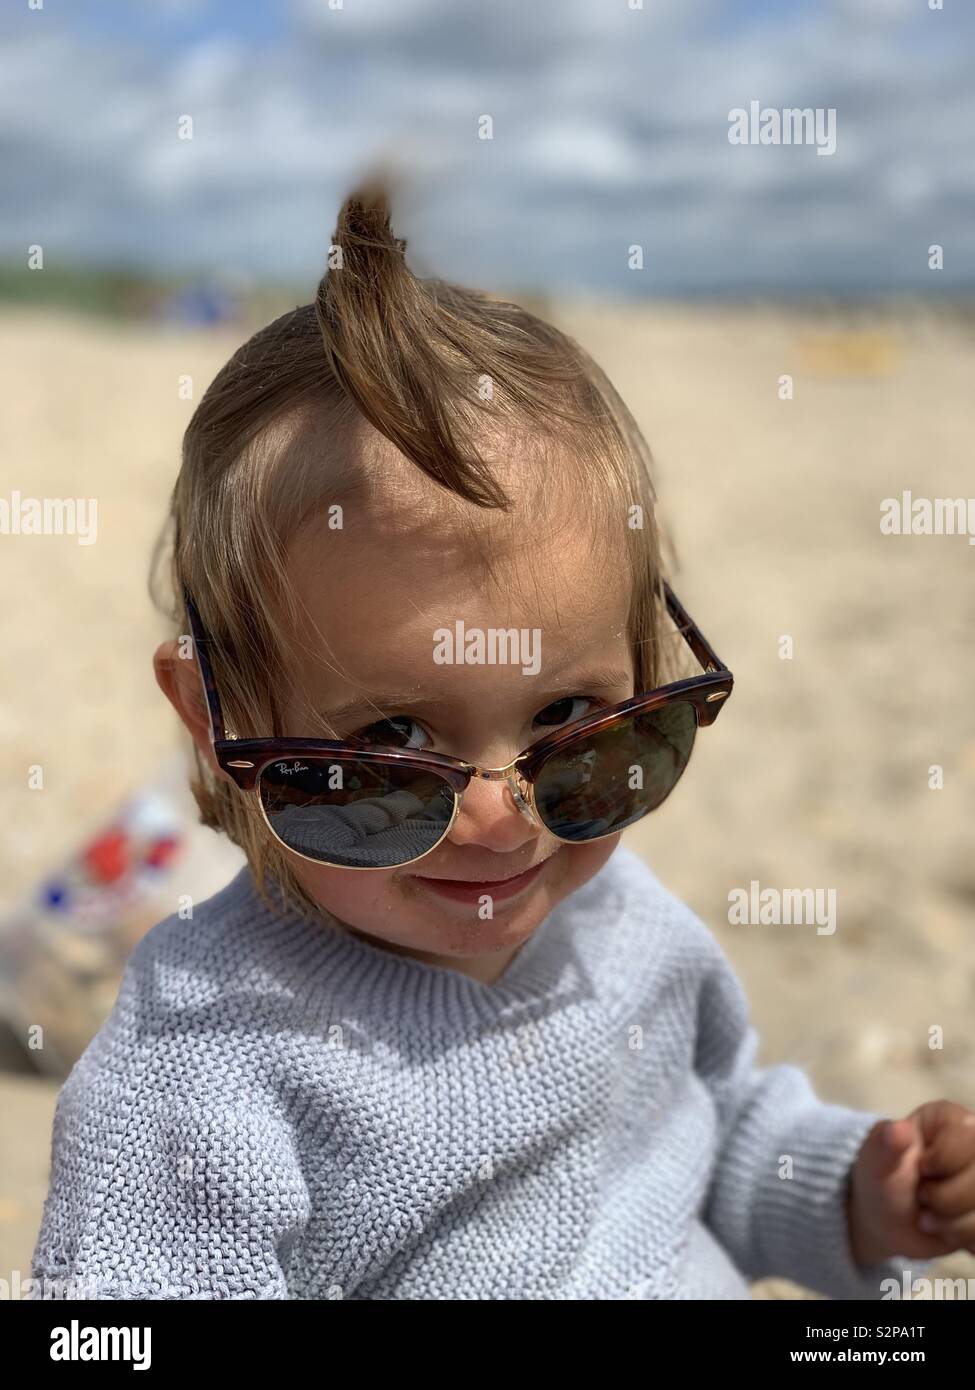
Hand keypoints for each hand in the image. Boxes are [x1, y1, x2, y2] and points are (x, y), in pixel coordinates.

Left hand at [847, 1100, 974, 1264]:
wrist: (884, 1219)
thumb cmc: (881, 1178)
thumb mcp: (877, 1160)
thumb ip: (887, 1144)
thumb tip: (899, 1129)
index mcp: (951, 1122)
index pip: (969, 1138)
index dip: (943, 1160)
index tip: (922, 1166)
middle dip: (945, 1197)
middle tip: (921, 1195)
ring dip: (950, 1221)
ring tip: (929, 1214)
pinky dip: (960, 1237)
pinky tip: (943, 1228)